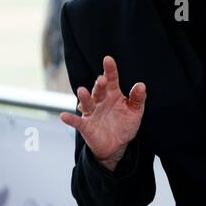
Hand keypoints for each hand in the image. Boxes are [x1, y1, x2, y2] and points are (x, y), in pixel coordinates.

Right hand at [58, 55, 145, 169]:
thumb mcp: (135, 112)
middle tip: (102, 79)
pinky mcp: (86, 126)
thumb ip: (138, 99)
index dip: (110, 70)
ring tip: (82, 91)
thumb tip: (141, 85)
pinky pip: (77, 122)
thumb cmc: (125, 124)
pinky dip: (70, 119)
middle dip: (99, 85)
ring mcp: (92, 113)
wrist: (117, 145)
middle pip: (99, 90)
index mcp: (113, 94)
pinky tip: (63, 116)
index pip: (112, 80)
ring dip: (84, 97)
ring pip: (87, 103)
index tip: (108, 59)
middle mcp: (100, 101)